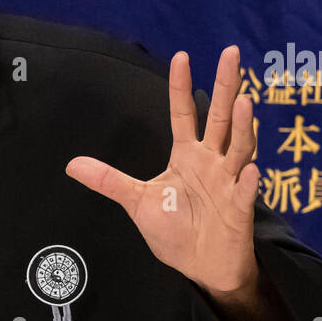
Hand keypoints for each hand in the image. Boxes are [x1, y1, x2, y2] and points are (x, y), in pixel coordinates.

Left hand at [66, 45, 259, 299]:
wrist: (200, 267)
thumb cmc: (174, 231)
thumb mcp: (136, 202)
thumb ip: (109, 181)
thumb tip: (71, 165)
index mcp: (187, 156)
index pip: (184, 114)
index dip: (181, 87)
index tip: (182, 56)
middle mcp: (212, 162)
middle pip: (220, 118)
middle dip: (227, 87)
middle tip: (232, 53)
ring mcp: (229, 183)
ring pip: (239, 148)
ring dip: (243, 126)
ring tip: (244, 101)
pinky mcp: (238, 209)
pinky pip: (245, 192)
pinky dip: (247, 181)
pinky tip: (249, 169)